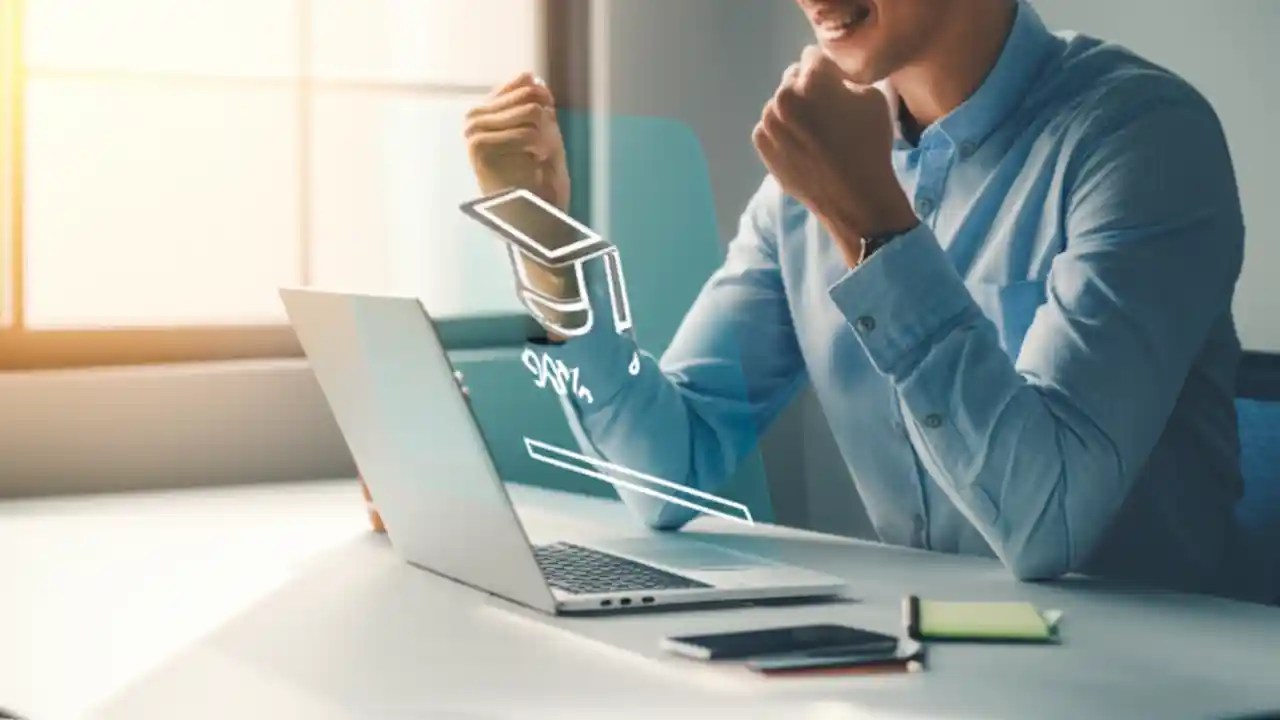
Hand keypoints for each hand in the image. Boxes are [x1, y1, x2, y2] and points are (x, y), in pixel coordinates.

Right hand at [465, 73, 573, 338]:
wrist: (535, 221)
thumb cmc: (543, 181)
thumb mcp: (546, 133)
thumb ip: (537, 101)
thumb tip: (530, 76)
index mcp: (490, 111)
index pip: (527, 82)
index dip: (547, 107)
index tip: (544, 137)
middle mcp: (476, 117)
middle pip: (532, 94)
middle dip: (547, 126)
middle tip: (538, 155)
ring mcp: (473, 130)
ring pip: (532, 111)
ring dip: (545, 139)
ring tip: (533, 161)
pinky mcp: (477, 144)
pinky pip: (528, 129)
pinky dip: (540, 148)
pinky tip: (530, 164)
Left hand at [752, 46, 917, 266]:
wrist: (853, 196)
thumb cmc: (868, 144)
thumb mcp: (872, 97)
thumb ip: (846, 79)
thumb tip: (831, 80)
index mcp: (811, 79)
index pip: (813, 56)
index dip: (828, 70)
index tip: (838, 86)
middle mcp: (783, 96)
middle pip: (793, 78)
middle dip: (808, 88)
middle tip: (826, 112)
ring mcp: (768, 122)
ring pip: (780, 104)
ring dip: (794, 111)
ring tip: (814, 133)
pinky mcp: (761, 145)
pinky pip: (770, 128)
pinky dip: (783, 132)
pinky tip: (802, 147)